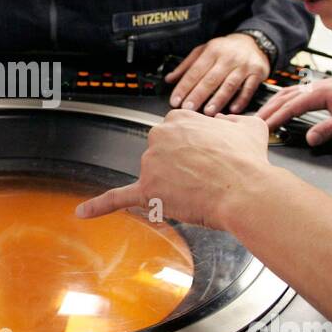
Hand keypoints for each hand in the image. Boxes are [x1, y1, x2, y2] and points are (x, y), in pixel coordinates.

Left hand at [75, 109, 272, 228]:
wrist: (245, 190)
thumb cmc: (247, 163)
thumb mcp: (248, 127)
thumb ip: (233, 122)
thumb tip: (229, 123)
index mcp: (179, 119)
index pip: (175, 134)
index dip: (191, 150)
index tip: (203, 157)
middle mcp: (160, 137)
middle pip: (161, 155)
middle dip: (178, 168)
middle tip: (204, 178)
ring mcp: (151, 164)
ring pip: (154, 177)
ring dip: (172, 186)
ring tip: (199, 191)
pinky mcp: (147, 191)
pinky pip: (118, 198)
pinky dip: (99, 205)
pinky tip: (83, 212)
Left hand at [165, 33, 270, 114]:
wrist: (253, 42)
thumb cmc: (225, 50)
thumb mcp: (204, 51)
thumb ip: (186, 66)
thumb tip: (169, 79)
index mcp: (212, 51)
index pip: (195, 71)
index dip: (184, 86)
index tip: (176, 100)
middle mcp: (228, 57)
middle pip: (211, 78)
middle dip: (198, 94)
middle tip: (188, 108)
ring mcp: (244, 65)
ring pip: (230, 84)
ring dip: (218, 99)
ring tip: (208, 112)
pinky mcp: (258, 73)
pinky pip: (249, 88)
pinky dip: (241, 100)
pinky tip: (233, 109)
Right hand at [256, 74, 331, 145]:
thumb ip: (329, 130)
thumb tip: (310, 139)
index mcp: (319, 93)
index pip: (291, 106)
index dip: (277, 118)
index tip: (265, 127)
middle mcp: (313, 87)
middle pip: (283, 98)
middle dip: (267, 111)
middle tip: (254, 123)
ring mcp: (313, 86)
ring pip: (285, 93)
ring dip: (271, 104)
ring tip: (260, 116)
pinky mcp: (315, 89)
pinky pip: (291, 92)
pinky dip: (280, 100)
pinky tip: (276, 105)